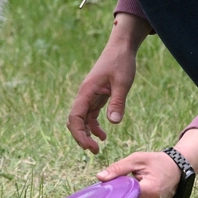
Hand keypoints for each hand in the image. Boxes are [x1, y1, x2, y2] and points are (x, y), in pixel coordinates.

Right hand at [67, 14, 150, 152]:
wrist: (121, 47)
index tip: (90, 146)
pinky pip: (91, 114)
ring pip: (82, 119)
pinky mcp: (97, 95)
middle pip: (75, 120)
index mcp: (87, 91)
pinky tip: (104, 135)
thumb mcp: (123, 83)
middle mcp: (85, 94)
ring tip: (98, 148)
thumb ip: (118, 102)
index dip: (79, 134)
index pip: (75, 117)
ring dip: (87, 133)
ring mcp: (90, 95)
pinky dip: (94, 126)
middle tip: (95, 151)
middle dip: (81, 137)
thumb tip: (113, 123)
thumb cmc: (121, 62)